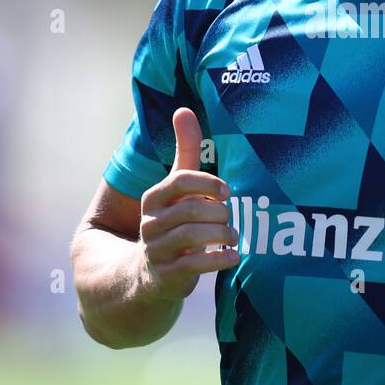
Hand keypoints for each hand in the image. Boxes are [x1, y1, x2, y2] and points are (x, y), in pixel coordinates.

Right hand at [137, 107, 236, 301]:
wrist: (150, 272)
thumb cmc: (174, 219)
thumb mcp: (177, 187)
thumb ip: (184, 151)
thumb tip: (183, 109)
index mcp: (153, 197)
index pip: (180, 181)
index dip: (208, 183)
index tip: (227, 191)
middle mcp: (150, 222)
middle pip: (191, 209)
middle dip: (219, 213)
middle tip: (230, 217)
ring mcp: (156, 250)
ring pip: (193, 237)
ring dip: (222, 235)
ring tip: (233, 236)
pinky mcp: (167, 275)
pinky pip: (194, 266)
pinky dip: (219, 260)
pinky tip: (233, 256)